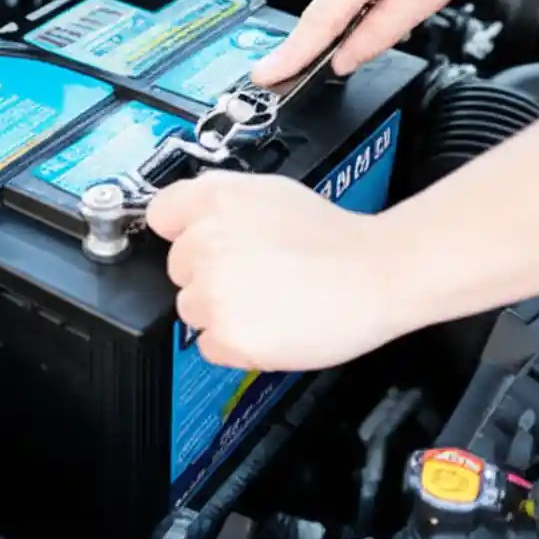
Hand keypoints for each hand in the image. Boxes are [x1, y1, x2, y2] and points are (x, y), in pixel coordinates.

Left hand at [146, 170, 406, 371]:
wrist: (377, 273)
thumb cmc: (333, 238)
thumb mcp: (270, 193)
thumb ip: (222, 204)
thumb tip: (190, 220)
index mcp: (215, 199)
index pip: (161, 214)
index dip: (183, 232)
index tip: (199, 241)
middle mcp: (204, 241)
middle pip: (178, 269)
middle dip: (208, 274)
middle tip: (257, 272)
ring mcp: (213, 290)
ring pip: (191, 310)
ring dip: (221, 311)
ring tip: (269, 299)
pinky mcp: (227, 333)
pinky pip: (209, 345)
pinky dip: (234, 344)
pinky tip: (270, 324)